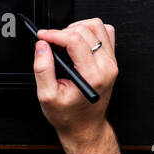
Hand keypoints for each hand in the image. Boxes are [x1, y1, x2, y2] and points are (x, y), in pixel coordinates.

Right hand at [33, 18, 123, 153]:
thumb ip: (42, 69)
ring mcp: (111, 63)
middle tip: (51, 42)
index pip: (74, 40)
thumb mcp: (47, 96)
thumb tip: (41, 46)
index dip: (54, 34)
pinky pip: (106, 33)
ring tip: (64, 41)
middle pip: (86, 30)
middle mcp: (106, 67)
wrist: (85, 127)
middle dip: (63, 31)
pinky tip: (78, 42)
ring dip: (78, 28)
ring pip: (98, 26)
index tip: (42, 36)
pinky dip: (90, 32)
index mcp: (92, 75)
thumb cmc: (68, 115)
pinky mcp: (112, 60)